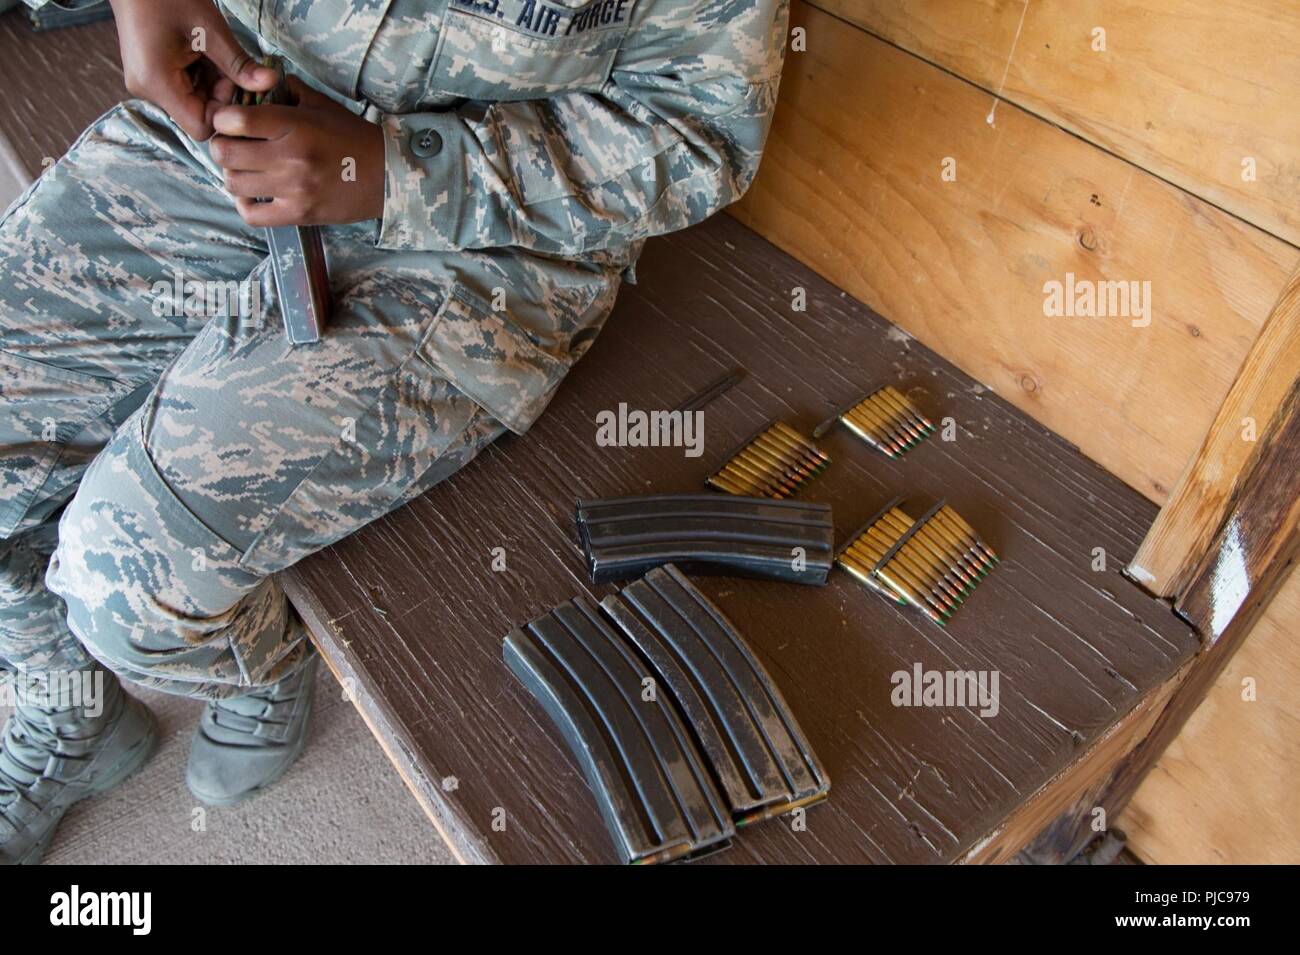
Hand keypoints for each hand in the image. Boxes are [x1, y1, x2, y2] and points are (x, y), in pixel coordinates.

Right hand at [109, 0, 277, 140]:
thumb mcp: (210, 30)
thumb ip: (239, 63)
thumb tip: (272, 83)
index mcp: (157, 84)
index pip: (201, 128)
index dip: (224, 112)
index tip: (234, 82)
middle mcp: (148, 91)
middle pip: (198, 115)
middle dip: (221, 95)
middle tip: (230, 65)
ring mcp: (148, 84)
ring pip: (194, 102)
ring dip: (212, 84)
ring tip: (214, 54)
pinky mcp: (152, 75)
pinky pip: (185, 88)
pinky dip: (201, 76)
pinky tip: (204, 54)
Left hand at [209, 79, 386, 226]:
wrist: (387, 176)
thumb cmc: (354, 138)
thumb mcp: (323, 106)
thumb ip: (289, 91)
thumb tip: (259, 83)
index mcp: (295, 126)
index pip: (235, 119)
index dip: (223, 118)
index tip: (229, 121)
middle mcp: (290, 158)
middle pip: (226, 153)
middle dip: (222, 147)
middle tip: (232, 146)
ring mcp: (294, 189)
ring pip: (234, 183)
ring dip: (233, 175)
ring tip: (245, 171)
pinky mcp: (299, 214)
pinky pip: (252, 215)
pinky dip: (245, 205)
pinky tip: (253, 196)